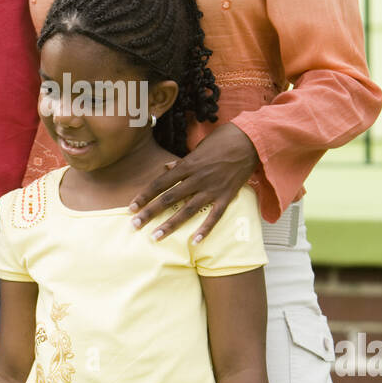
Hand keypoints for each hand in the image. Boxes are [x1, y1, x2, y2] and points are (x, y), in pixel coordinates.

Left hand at [129, 123, 258, 242]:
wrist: (250, 141)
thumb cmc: (223, 141)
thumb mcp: (199, 148)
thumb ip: (182, 162)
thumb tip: (166, 168)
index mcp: (188, 165)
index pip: (160, 183)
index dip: (144, 195)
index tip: (131, 207)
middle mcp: (197, 178)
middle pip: (168, 198)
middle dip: (150, 212)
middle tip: (134, 225)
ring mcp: (212, 188)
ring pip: (187, 210)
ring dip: (170, 225)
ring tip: (156, 237)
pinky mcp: (226, 196)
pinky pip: (214, 216)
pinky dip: (204, 229)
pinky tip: (194, 241)